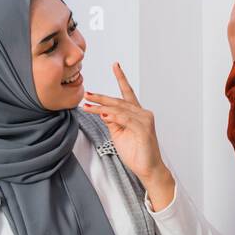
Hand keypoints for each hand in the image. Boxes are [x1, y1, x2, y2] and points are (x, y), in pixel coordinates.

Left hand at [82, 62, 174, 206]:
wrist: (148, 168)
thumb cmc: (135, 152)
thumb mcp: (118, 134)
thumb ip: (112, 121)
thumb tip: (102, 110)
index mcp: (136, 113)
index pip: (127, 93)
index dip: (121, 78)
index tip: (115, 65)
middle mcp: (142, 113)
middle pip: (119, 101)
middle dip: (101, 97)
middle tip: (86, 93)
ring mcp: (145, 120)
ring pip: (120, 109)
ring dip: (102, 107)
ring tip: (87, 105)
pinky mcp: (144, 129)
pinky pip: (126, 120)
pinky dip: (114, 116)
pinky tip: (103, 114)